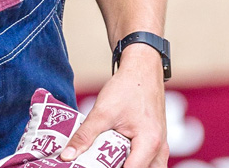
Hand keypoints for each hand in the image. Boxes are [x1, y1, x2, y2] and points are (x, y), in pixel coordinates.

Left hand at [60, 47, 167, 167]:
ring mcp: (162, 146)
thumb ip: (85, 136)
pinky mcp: (158, 142)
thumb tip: (67, 155)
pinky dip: (135, 163)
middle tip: (100, 163)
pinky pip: (150, 162)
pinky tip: (118, 159)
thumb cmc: (127, 88)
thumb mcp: (102, 112)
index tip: (92, 166)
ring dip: (130, 166)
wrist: (142, 70)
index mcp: (149, 142)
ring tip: (107, 161)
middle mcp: (160, 148)